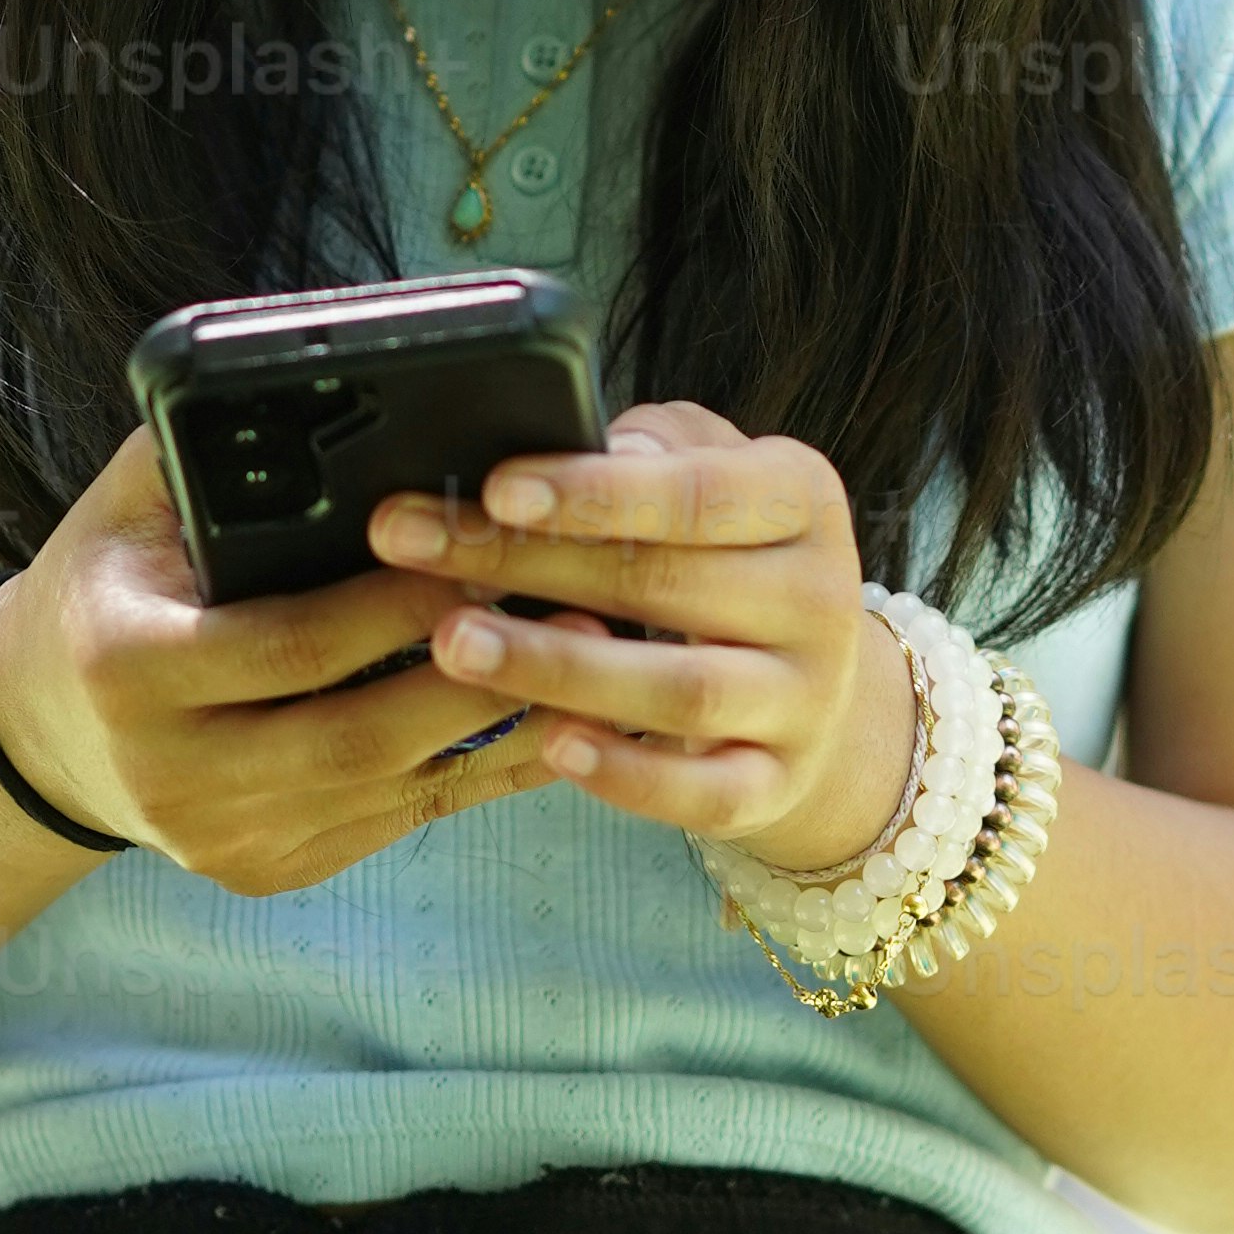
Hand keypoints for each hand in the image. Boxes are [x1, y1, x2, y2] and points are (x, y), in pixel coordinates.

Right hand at [0, 423, 570, 894]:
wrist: (43, 727)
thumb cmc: (108, 582)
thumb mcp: (131, 504)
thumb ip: (217, 452)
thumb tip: (342, 388)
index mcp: (127, 668)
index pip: (287, 646)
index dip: (393, 608)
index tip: (485, 558)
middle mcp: (168, 773)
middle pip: (353, 736)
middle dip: (475, 677)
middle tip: (577, 617)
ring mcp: (219, 839)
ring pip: (390, 791)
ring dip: (500, 732)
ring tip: (588, 668)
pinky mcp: (266, 871)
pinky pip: (393, 824)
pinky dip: (476, 776)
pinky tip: (546, 725)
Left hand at [363, 401, 916, 870]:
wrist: (812, 679)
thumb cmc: (723, 554)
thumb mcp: (708, 474)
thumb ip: (649, 451)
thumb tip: (570, 440)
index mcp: (804, 501)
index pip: (698, 493)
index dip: (595, 493)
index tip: (494, 487)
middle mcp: (820, 599)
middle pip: (666, 584)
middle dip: (529, 564)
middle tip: (412, 547)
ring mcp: (804, 701)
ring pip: (680, 691)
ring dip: (558, 667)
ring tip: (453, 644)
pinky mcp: (776, 785)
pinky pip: (702, 794)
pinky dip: (628, 777)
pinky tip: (550, 746)